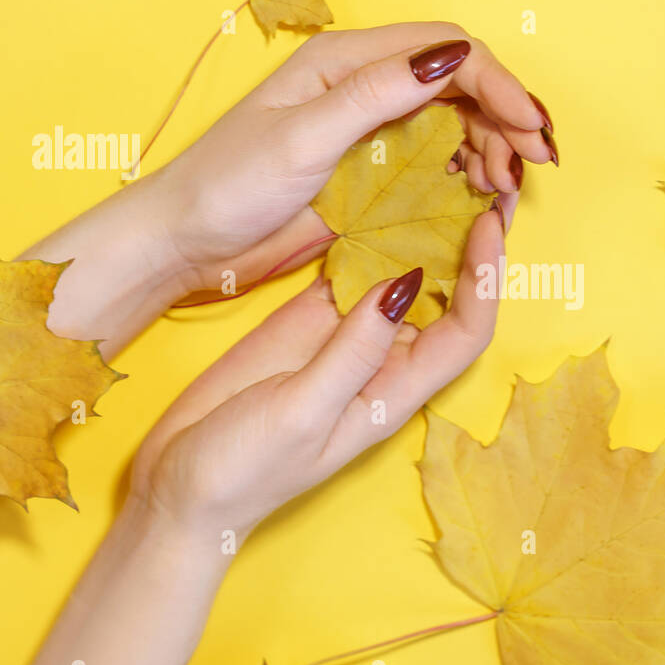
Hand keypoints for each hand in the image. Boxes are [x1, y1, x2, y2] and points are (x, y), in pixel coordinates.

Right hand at [127, 197, 512, 542]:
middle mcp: (382, 362)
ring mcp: (345, 337)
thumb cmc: (244, 467)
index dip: (485, 281)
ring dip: (422, 235)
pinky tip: (378, 197)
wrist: (179, 486)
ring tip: (442, 178)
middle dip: (469, 248)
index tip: (486, 225)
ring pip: (400, 278)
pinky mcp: (306, 320)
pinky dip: (366, 238)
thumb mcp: (302, 410)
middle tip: (484, 183)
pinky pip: (349, 272)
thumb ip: (353, 350)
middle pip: (446, 299)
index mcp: (395, 393)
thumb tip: (405, 283)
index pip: (465, 332)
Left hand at [153, 21, 554, 298]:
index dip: (499, 84)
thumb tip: (452, 58)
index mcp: (345, 61)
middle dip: (505, 116)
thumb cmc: (226, 186)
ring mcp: (367, 128)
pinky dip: (466, 171)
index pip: (445, 51)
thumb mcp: (301, 138)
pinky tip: (480, 194)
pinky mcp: (367, 169)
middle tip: (535, 163)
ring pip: (452, 119)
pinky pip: (433, 157)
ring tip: (508, 186)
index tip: (531, 130)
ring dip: (490, 146)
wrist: (184, 241)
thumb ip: (377, 96)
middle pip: (459, 82)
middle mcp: (362, 85)